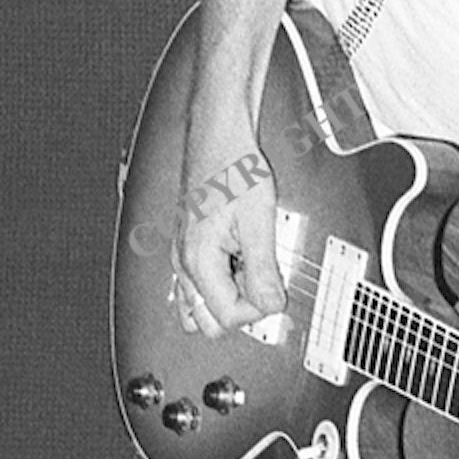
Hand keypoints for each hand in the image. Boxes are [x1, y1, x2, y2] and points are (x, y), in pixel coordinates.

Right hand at [172, 139, 284, 336]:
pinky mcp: (190, 247)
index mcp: (196, 259)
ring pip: (200, 307)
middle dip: (241, 309)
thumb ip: (263, 270)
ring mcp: (183, 256)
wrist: (219, 136)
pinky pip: (201, 285)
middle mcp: (183, 262)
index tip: (275, 287)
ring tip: (251, 269)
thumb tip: (272, 305)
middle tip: (263, 281)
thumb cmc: (234, 166)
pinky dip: (223, 283)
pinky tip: (242, 260)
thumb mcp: (260, 221)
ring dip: (229, 299)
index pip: (227, 317)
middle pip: (207, 322)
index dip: (259, 309)